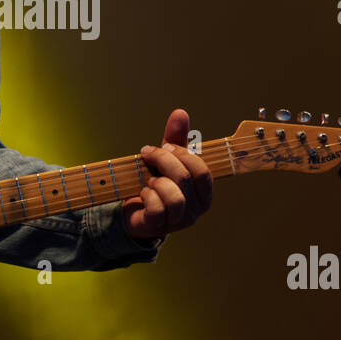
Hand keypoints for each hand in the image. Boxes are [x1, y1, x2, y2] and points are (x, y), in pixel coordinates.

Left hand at [121, 108, 213, 243]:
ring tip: (149, 179)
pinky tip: (143, 192)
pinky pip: (157, 210)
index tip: (163, 145)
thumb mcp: (167, 159)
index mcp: (204, 191)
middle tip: (148, 154)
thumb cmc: (157, 182)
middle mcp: (196, 208)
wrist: (136, 210)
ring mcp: (179, 220)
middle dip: (163, 161)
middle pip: (185, 179)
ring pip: (175, 198)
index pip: (202, 171)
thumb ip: (175, 138)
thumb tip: (180, 112)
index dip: (181, 154)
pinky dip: (147, 196)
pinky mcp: (160, 226)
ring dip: (157, 182)